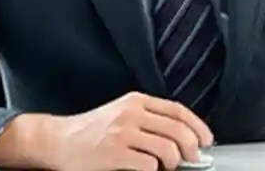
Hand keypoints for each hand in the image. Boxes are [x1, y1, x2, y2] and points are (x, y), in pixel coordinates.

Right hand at [21, 92, 213, 170]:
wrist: (57, 140)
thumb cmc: (90, 130)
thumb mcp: (121, 113)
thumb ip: (148, 118)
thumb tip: (183, 135)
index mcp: (136, 101)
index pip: (178, 111)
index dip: (198, 126)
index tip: (206, 140)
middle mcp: (131, 114)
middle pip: (178, 130)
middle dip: (192, 149)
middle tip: (192, 160)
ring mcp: (122, 134)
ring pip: (168, 149)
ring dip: (173, 163)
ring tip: (166, 167)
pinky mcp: (114, 155)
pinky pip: (149, 165)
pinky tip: (147, 170)